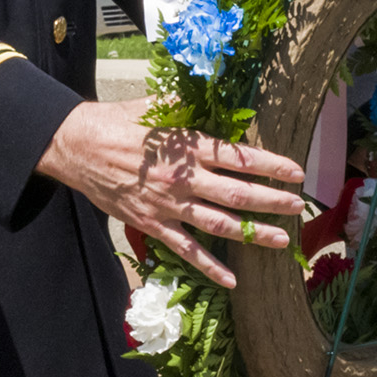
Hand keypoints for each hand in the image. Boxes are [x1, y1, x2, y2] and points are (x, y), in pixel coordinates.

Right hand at [38, 102, 304, 290]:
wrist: (77, 146)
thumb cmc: (118, 121)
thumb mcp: (157, 106)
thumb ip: (191, 107)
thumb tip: (221, 97)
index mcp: (188, 146)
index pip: (239, 157)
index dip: (271, 165)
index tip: (296, 172)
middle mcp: (184, 178)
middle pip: (238, 193)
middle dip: (273, 201)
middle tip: (299, 206)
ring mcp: (169, 205)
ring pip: (220, 223)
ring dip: (254, 233)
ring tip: (283, 239)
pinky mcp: (153, 224)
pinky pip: (187, 250)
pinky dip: (211, 267)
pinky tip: (233, 280)